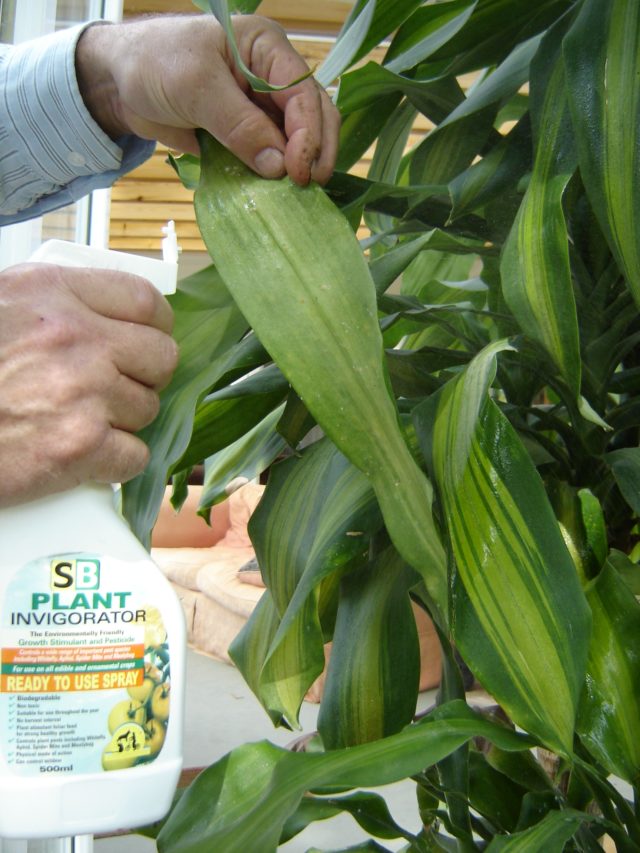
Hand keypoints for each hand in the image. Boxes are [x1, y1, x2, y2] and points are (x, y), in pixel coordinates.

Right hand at [0, 263, 178, 505]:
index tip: (150, 339)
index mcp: (51, 294)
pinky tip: (83, 456)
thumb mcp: (0, 307)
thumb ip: (54, 307)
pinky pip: (134, 456)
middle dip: (144, 376)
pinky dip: (113, 462)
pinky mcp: (79, 447)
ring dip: (121, 421)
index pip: (145, 301)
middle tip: (116, 388)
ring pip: (147, 409)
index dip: (156, 326)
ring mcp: (82, 393)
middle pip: (160, 357)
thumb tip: (109, 321)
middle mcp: (74, 338)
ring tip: (78, 421)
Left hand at [76, 14, 340, 185]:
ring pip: (297, 141)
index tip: (297, 171)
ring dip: (298, 167)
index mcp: (267, 50)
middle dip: (314, 152)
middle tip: (306, 187)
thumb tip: (277, 166)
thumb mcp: (197, 87)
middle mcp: (273, 78)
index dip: (307, 134)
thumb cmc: (155, 63)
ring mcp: (262, 108)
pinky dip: (275, 177)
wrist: (118, 82)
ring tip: (296, 195)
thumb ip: (239, 125)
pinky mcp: (248, 135)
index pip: (303, 94)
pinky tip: (277, 195)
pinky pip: (271, 159)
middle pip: (314, 117)